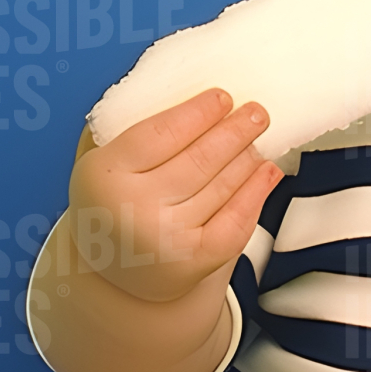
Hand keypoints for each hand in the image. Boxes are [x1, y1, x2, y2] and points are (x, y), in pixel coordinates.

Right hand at [65, 89, 279, 303]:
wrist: (111, 276)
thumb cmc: (113, 207)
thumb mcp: (105, 167)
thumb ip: (133, 131)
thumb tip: (192, 95)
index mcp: (103, 175)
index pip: (161, 133)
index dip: (198, 113)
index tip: (223, 97)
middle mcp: (132, 208)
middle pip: (198, 158)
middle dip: (235, 131)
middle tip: (257, 112)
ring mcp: (163, 238)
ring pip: (220, 186)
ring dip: (248, 158)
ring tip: (259, 140)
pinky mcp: (191, 263)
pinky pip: (234, 222)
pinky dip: (255, 194)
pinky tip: (267, 174)